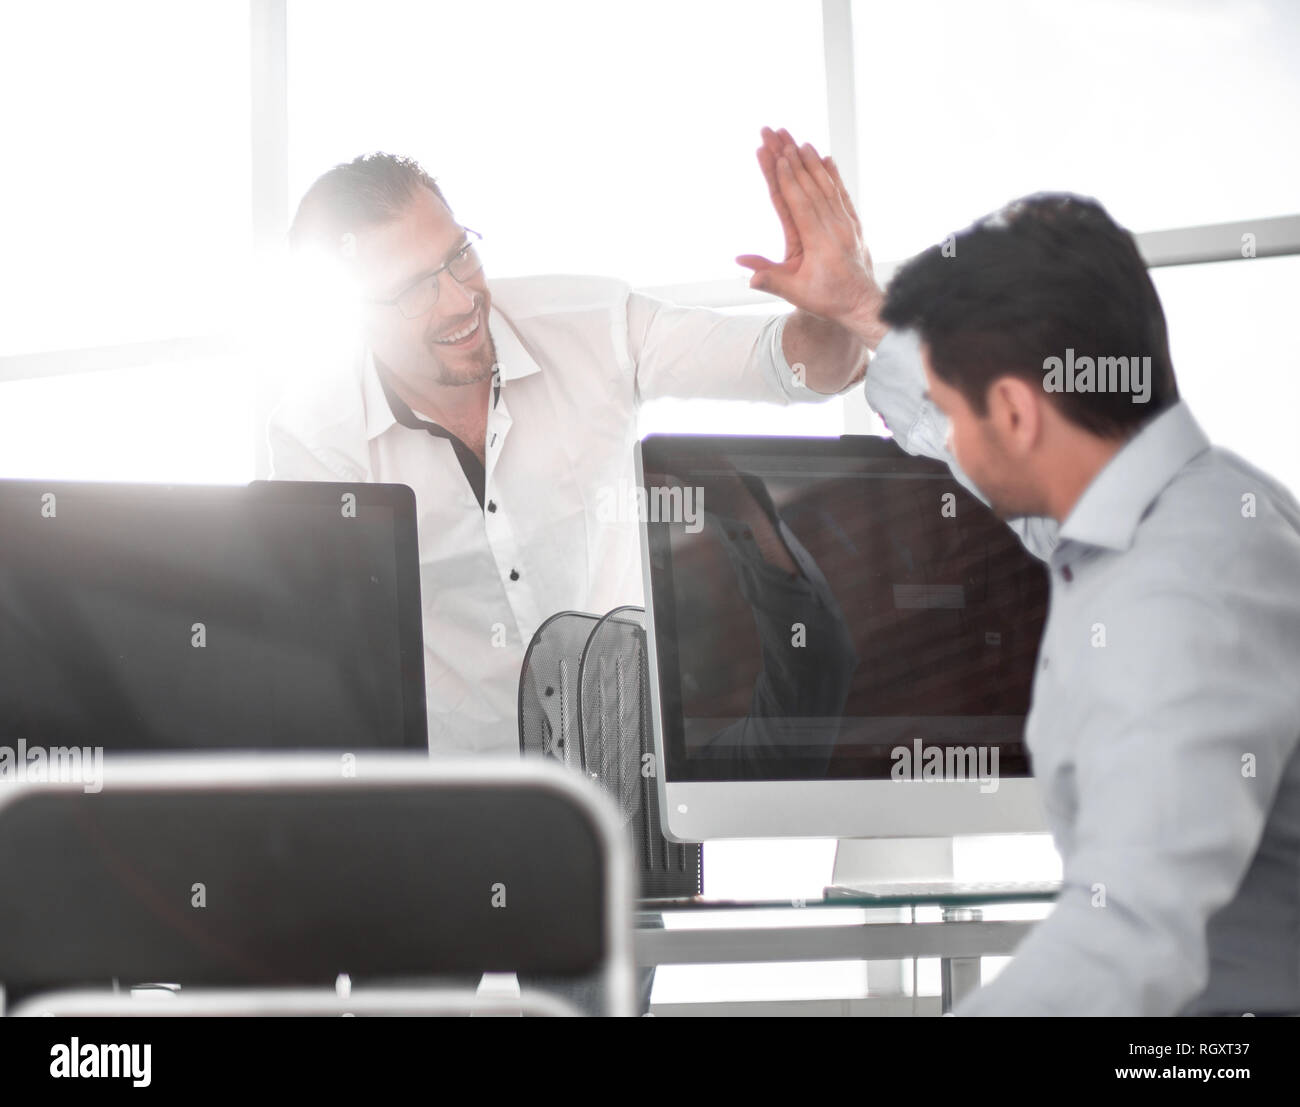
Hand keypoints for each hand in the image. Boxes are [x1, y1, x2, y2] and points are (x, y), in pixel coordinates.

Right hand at [737, 129, 887, 345]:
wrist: (863, 306)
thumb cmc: (828, 301)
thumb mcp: (795, 294)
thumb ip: (770, 279)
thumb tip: (745, 271)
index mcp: (819, 243)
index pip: (801, 204)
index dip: (789, 180)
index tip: (778, 157)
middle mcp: (835, 228)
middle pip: (811, 187)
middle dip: (794, 161)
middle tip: (781, 140)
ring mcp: (847, 224)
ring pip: (827, 186)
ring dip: (812, 163)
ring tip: (799, 141)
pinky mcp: (853, 225)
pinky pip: (841, 194)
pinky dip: (833, 175)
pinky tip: (826, 159)